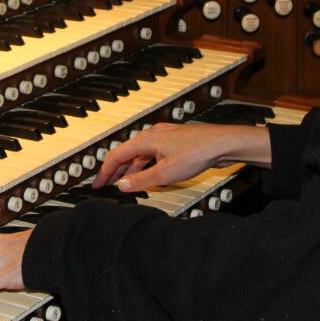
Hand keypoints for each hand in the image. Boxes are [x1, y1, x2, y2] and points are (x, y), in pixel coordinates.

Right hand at [93, 123, 270, 192]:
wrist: (222, 143)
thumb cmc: (197, 152)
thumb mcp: (165, 173)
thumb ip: (141, 180)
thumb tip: (123, 185)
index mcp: (145, 140)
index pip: (116, 155)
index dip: (105, 171)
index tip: (98, 184)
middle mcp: (152, 135)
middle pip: (126, 153)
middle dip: (115, 170)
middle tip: (106, 184)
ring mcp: (164, 138)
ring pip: (140, 154)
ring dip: (131, 169)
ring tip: (125, 184)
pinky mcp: (175, 143)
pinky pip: (153, 155)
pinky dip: (145, 166)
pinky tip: (148, 176)